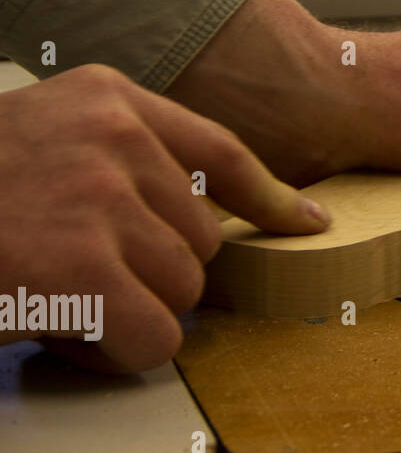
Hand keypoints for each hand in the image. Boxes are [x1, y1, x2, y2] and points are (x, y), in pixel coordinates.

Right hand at [0, 64, 330, 372]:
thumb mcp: (42, 136)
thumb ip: (118, 156)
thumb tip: (205, 219)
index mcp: (108, 99)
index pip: (220, 150)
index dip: (269, 197)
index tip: (305, 223)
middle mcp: (114, 138)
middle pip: (203, 237)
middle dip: (154, 273)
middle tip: (81, 280)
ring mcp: (101, 199)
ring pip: (184, 288)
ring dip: (131, 313)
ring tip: (60, 300)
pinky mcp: (82, 268)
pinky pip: (156, 335)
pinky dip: (117, 353)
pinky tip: (63, 335)